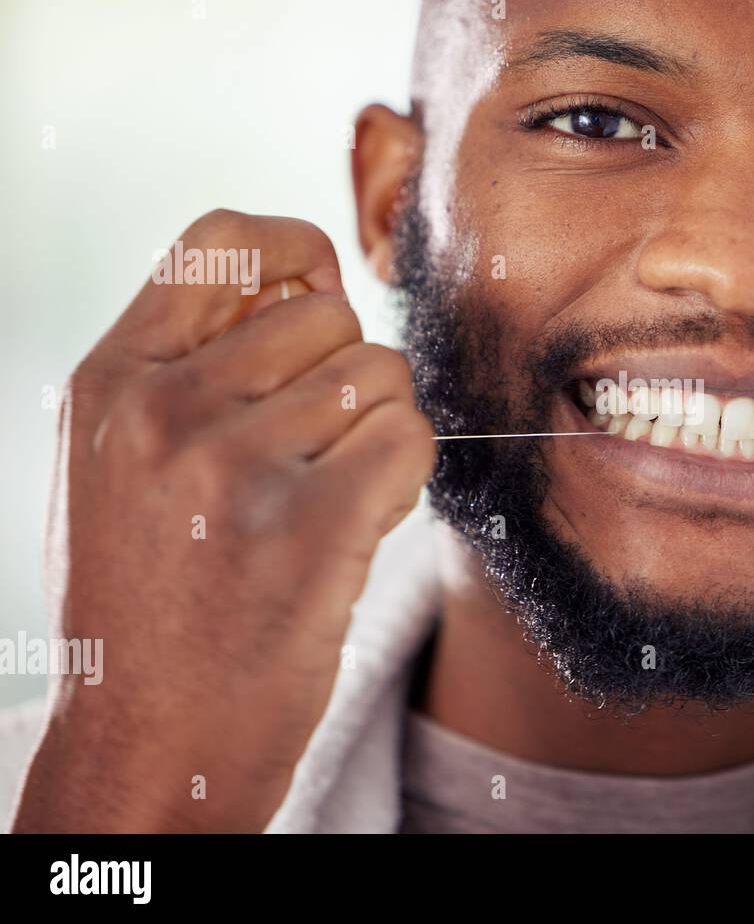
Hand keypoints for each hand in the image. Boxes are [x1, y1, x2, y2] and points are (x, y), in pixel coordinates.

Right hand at [12, 210, 433, 831]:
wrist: (148, 743)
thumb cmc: (154, 602)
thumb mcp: (123, 465)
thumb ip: (196, 369)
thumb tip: (315, 286)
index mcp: (111, 380)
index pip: (221, 241)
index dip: (297, 251)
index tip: (324, 292)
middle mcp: (163, 408)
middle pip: (331, 317)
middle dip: (349, 380)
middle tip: (316, 458)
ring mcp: (232, 465)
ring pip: (382, 378)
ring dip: (379, 437)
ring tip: (326, 505)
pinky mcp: (308, 526)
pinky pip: (410, 439)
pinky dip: (405, 480)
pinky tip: (356, 530)